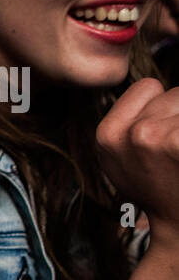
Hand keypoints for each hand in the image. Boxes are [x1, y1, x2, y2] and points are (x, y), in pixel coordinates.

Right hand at [97, 78, 178, 253]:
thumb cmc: (162, 192)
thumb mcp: (124, 161)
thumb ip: (131, 122)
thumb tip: (153, 87)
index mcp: (108, 136)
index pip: (148, 88)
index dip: (163, 108)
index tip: (164, 140)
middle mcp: (132, 134)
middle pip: (177, 92)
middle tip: (178, 153)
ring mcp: (160, 138)